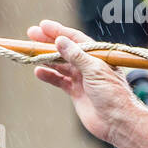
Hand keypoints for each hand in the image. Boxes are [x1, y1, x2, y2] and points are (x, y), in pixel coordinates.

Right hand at [27, 20, 137, 143]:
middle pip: (66, 50)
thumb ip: (76, 56)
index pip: (77, 39)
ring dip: (46, 58)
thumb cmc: (113, 94)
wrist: (118, 122)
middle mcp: (90, 66)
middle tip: (30, 34)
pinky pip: (59, 81)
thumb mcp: (95, 71)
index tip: (43, 25)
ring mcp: (83, 79)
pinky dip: (49, 76)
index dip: (60, 31)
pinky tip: (38, 71)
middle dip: (48, 42)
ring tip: (30, 52)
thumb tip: (60, 40)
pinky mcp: (77, 93)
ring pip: (60, 65)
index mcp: (98, 56)